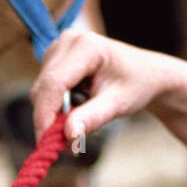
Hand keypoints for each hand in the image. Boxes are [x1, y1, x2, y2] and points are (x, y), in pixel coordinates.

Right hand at [29, 32, 181, 143]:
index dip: (45, 116)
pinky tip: (77, 108)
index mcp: (86, 46)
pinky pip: (44, 90)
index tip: (45, 145)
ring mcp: (58, 48)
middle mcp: (67, 41)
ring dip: (53, 115)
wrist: (146, 73)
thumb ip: (93, 118)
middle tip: (69, 145)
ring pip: (41, 91)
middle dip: (50, 120)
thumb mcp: (119, 104)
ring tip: (82, 121)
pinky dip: (55, 107)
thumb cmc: (137, 85)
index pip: (53, 84)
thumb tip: (68, 136)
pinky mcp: (54, 58)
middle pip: (43, 89)